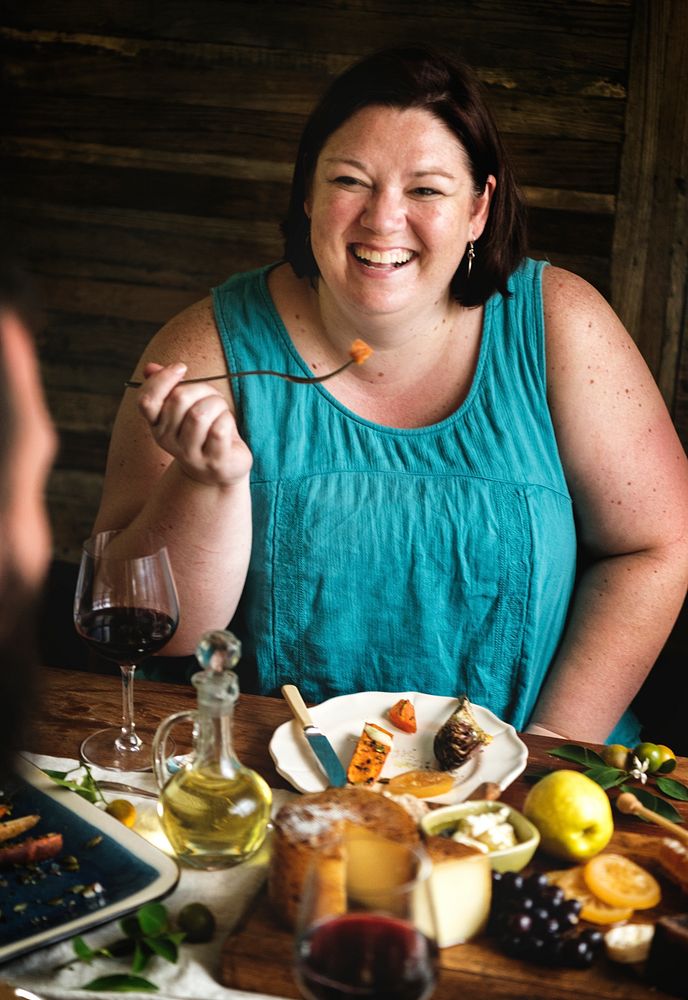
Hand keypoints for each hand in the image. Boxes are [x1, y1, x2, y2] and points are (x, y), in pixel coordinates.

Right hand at [136, 362, 252, 486]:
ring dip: (217, 404)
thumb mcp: (186, 408)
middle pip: (179, 399)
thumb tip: (150, 368)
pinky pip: (219, 429)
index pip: (147, 400)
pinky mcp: (212, 461)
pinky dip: (227, 420)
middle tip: (212, 397)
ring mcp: (189, 454)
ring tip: (221, 412)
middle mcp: (166, 440)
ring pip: (200, 413)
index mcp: (156, 424)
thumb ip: (169, 388)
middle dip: (202, 389)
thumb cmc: (204, 432)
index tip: (181, 367)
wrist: (220, 470)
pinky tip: (228, 427)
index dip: (163, 379)